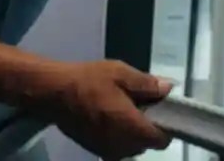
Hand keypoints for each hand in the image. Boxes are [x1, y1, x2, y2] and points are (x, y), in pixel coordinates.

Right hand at [29, 60, 172, 159]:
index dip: (165, 127)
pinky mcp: (95, 150)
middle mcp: (122, 146)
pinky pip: (115, 148)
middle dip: (146, 128)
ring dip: (131, 133)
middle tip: (138, 105)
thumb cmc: (89, 81)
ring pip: (131, 147)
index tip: (159, 110)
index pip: (161, 140)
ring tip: (122, 110)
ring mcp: (107, 151)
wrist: (54, 93)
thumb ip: (147, 84)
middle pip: (146, 144)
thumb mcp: (121, 73)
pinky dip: (117, 136)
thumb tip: (169, 89)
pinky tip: (108, 117)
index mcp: (132, 128)